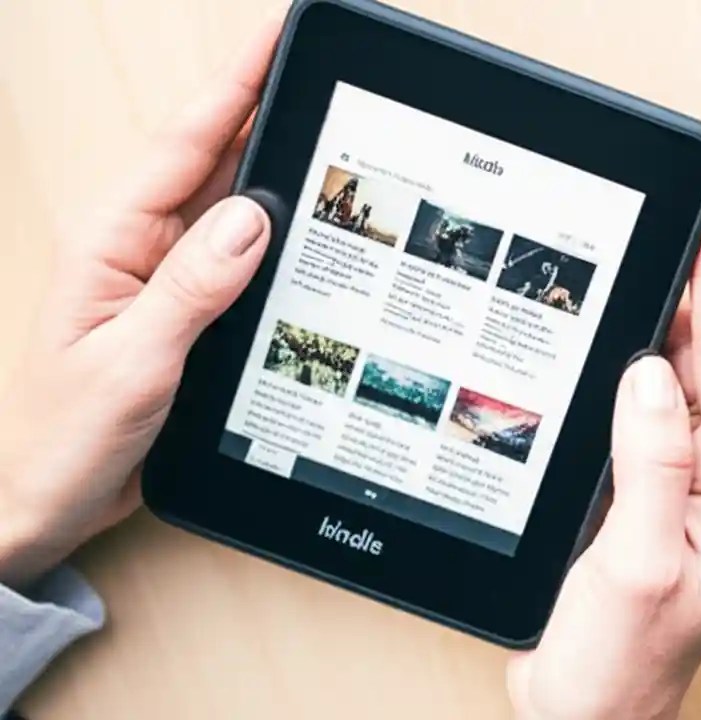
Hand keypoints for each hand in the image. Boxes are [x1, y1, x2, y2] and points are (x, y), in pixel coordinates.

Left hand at [0, 14, 282, 588]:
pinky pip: (235, 249)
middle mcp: (136, 245)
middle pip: (210, 154)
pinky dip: (272, 226)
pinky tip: (305, 215)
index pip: (184, 143)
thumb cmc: (62, 439)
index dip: (235, 84)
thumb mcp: (131, 365)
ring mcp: (161, 274)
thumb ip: (191, 288)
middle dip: (262, 101)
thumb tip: (253, 215)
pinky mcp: (183, 306)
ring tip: (325, 122)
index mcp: (111, 241)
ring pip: (228, 199)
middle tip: (317, 65)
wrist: (41, 502)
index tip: (277, 35)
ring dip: (272, 160)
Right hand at [507, 208, 700, 719]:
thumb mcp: (642, 563)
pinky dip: (634, 360)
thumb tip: (654, 371)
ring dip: (669, 314)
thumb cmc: (627, 665)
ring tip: (653, 250)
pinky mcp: (650, 487)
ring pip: (684, 375)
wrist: (590, 716)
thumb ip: (654, 464)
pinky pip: (648, 406)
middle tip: (683, 209)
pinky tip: (615, 336)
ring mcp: (686, 479)